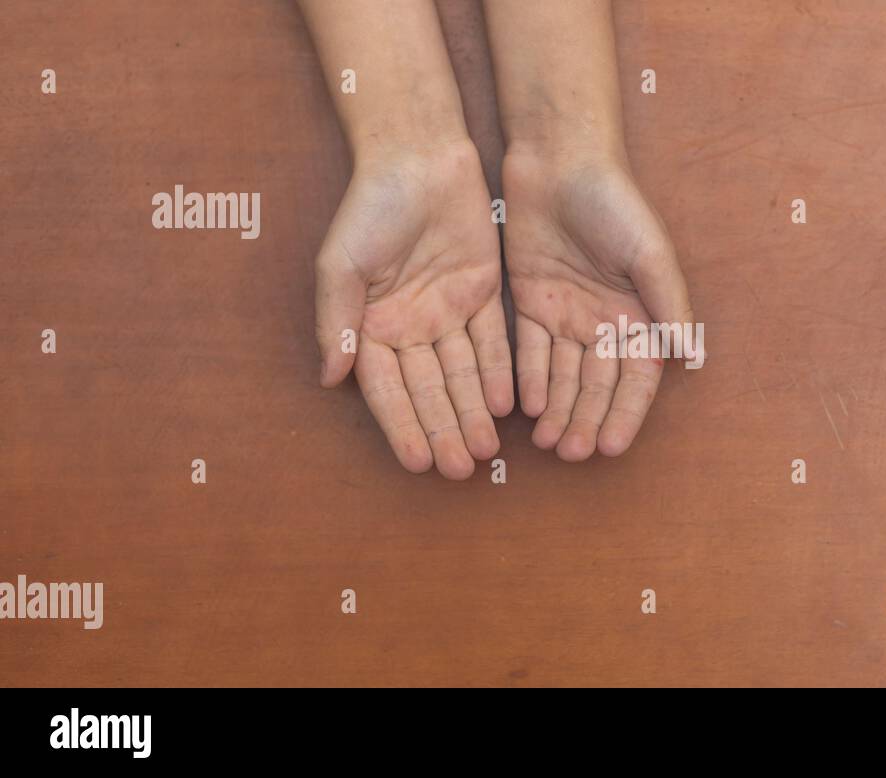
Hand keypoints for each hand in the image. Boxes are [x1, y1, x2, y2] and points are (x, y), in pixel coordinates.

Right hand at [314, 141, 512, 477]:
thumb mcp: (341, 263)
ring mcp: (447, 311)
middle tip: (461, 469)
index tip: (418, 462)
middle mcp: (409, 326)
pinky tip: (505, 406)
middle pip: (429, 389)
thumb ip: (335, 320)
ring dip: (472, 412)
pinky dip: (497, 373)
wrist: (419, 155)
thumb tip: (330, 376)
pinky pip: (492, 343)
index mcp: (369, 324)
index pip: (387, 388)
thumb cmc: (370, 206)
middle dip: (444, 430)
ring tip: (486, 451)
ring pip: (462, 374)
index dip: (403, 425)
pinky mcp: (483, 294)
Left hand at [502, 148, 697, 460]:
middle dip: (586, 420)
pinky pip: (531, 352)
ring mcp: (568, 314)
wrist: (561, 160)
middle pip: (596, 385)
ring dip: (558, 410)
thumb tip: (689, 355)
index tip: (612, 446)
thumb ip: (667, 303)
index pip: (636, 378)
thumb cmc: (615, 202)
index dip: (625, 413)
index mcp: (640, 313)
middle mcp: (605, 321)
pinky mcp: (532, 302)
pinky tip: (526, 407)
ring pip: (564, 376)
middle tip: (572, 454)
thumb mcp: (649, 252)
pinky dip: (530, 380)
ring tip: (548, 444)